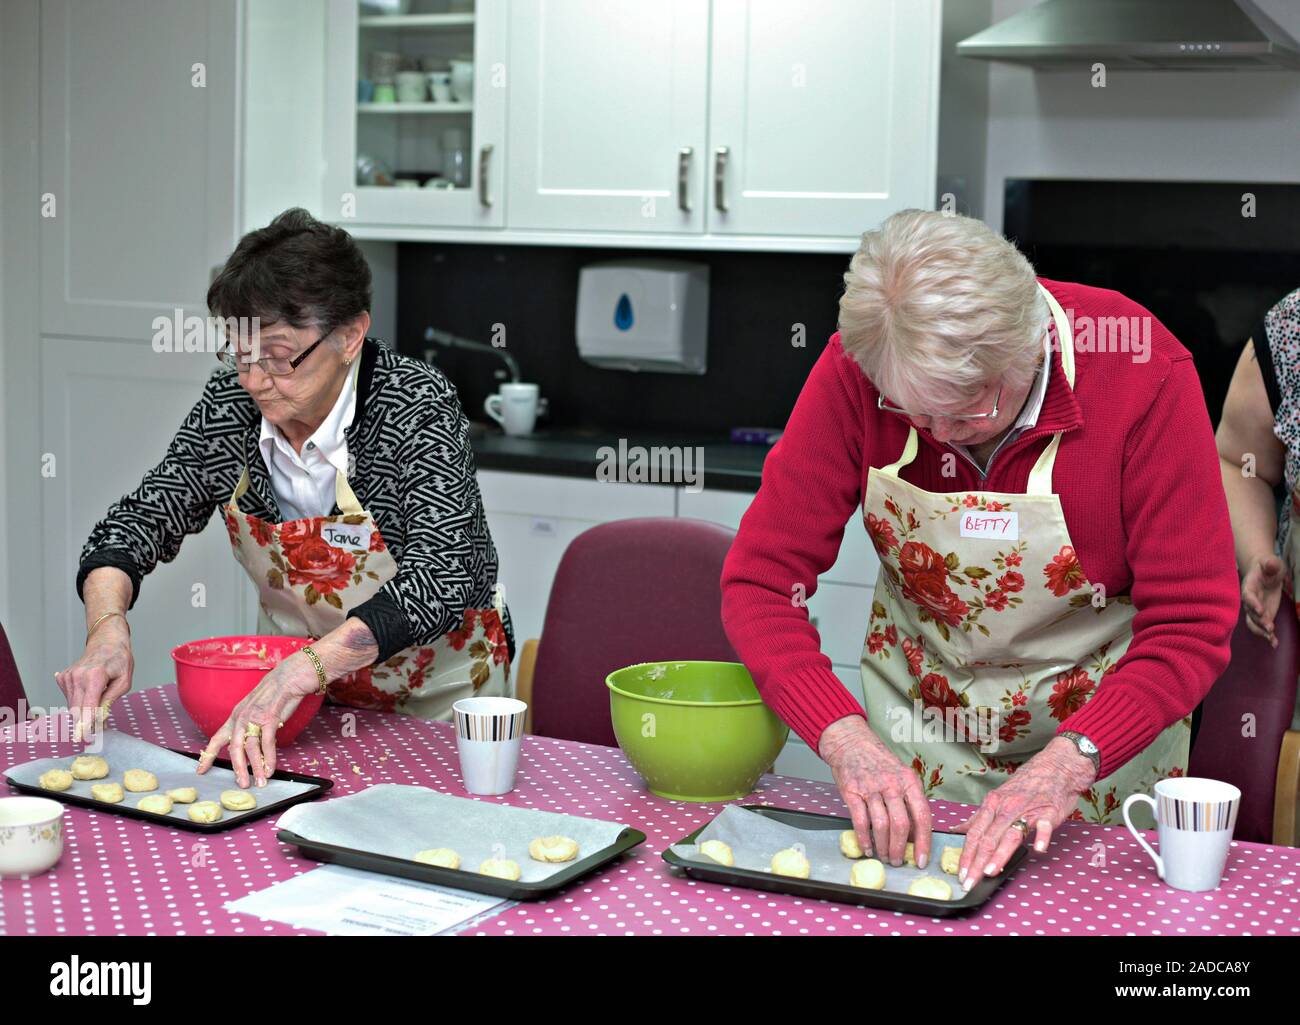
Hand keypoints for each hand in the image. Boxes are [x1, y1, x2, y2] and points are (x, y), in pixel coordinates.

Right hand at [54, 617, 132, 742]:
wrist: (106, 642)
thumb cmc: (119, 660)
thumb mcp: (124, 681)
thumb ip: (110, 700)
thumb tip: (99, 719)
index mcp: (94, 676)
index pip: (87, 706)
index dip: (86, 723)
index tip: (84, 737)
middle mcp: (77, 676)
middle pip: (77, 709)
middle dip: (85, 723)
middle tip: (96, 733)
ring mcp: (68, 677)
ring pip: (72, 705)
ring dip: (83, 712)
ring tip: (98, 707)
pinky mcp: (63, 678)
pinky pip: (70, 698)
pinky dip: (79, 701)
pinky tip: (90, 692)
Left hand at [198, 652, 318, 787]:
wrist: (289, 677)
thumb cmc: (274, 693)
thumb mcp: (254, 708)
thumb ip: (250, 724)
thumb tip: (252, 741)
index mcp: (235, 716)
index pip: (217, 738)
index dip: (208, 755)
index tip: (201, 770)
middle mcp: (241, 718)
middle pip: (234, 748)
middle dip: (238, 769)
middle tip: (241, 784)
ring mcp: (255, 718)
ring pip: (251, 749)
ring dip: (256, 768)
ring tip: (261, 781)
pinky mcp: (270, 719)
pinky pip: (268, 744)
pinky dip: (270, 758)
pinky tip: (271, 768)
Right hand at [819, 715, 933, 867]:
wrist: (852, 743)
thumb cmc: (879, 762)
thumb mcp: (901, 775)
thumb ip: (909, 801)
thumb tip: (914, 834)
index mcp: (909, 782)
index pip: (922, 816)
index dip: (923, 842)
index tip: (921, 860)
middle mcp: (892, 785)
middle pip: (901, 824)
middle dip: (899, 849)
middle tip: (897, 861)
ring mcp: (871, 788)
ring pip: (881, 825)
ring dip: (883, 847)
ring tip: (883, 856)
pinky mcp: (852, 792)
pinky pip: (860, 821)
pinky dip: (864, 839)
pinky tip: (867, 848)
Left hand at [953, 736, 1094, 891]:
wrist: (1055, 767)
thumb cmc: (1026, 785)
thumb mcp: (998, 798)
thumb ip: (979, 818)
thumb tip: (956, 831)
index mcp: (992, 805)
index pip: (974, 833)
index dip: (966, 855)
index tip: (960, 874)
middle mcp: (1007, 808)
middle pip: (989, 838)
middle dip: (977, 862)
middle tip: (970, 882)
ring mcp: (1028, 810)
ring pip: (1011, 834)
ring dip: (999, 854)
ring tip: (990, 871)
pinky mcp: (1050, 812)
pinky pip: (1045, 825)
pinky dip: (1042, 837)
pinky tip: (1038, 849)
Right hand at [1241, 554, 1284, 646]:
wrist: (1265, 572)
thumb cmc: (1267, 566)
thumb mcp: (1270, 562)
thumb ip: (1270, 564)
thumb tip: (1271, 564)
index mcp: (1248, 586)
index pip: (1248, 596)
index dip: (1253, 603)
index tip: (1260, 610)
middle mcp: (1249, 600)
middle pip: (1250, 613)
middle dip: (1259, 621)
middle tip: (1269, 627)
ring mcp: (1255, 610)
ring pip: (1254, 623)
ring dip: (1261, 631)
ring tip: (1271, 638)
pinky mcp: (1263, 615)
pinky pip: (1262, 627)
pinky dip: (1268, 636)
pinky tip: (1274, 643)